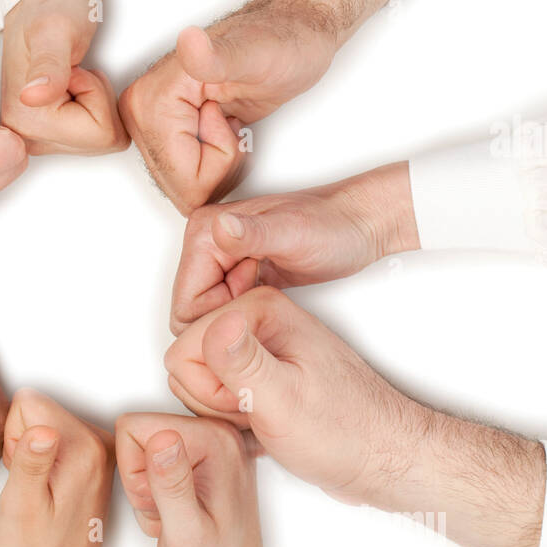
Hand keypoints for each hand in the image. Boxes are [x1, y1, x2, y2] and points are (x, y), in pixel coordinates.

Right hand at [0, 0, 127, 155]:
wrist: (42, 0)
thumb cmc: (52, 9)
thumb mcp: (56, 30)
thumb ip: (49, 65)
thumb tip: (33, 97)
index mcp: (26, 121)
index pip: (101, 136)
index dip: (98, 95)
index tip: (74, 68)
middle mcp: (26, 137)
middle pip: (101, 143)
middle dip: (99, 101)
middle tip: (75, 70)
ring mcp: (36, 138)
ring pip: (100, 140)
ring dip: (96, 102)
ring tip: (72, 74)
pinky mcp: (47, 134)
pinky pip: (96, 135)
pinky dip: (93, 106)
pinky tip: (73, 85)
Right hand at [0, 389, 113, 546]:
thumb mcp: (21, 504)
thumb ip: (30, 461)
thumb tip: (41, 428)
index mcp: (84, 449)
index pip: (29, 403)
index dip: (14, 438)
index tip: (22, 471)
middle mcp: (100, 445)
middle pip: (40, 410)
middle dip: (23, 443)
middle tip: (30, 486)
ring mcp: (100, 453)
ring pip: (46, 423)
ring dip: (32, 454)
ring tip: (39, 492)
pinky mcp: (94, 463)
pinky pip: (56, 439)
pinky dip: (44, 461)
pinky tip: (48, 491)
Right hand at [114, 412, 337, 546]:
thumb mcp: (186, 536)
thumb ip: (172, 484)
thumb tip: (161, 437)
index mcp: (217, 443)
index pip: (135, 426)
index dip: (135, 471)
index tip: (159, 502)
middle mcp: (219, 437)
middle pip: (138, 434)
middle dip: (140, 480)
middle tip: (167, 515)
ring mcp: (212, 450)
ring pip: (142, 451)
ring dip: (146, 491)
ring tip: (173, 520)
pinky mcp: (203, 465)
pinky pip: (154, 463)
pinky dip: (155, 495)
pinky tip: (175, 518)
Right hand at [118, 0, 432, 214]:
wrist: (290, 32)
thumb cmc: (280, 42)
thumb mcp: (256, 53)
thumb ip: (217, 55)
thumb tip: (189, 42)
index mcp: (151, 98)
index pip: (182, 177)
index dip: (221, 160)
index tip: (233, 118)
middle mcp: (141, 111)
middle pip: (178, 186)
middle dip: (218, 166)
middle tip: (234, 121)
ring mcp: (150, 124)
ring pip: (184, 186)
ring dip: (219, 164)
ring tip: (231, 122)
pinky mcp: (164, 132)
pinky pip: (189, 178)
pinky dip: (216, 162)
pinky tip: (225, 128)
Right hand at [165, 285, 428, 502]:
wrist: (384, 457)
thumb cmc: (345, 434)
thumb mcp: (284, 402)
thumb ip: (242, 362)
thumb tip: (215, 326)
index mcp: (261, 310)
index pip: (182, 347)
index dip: (209, 389)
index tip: (246, 401)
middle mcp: (260, 320)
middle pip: (188, 361)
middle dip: (214, 400)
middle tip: (261, 411)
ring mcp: (262, 346)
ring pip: (201, 380)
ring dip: (224, 411)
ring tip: (268, 418)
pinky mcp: (265, 370)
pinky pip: (220, 392)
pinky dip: (236, 416)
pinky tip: (267, 423)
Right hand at [170, 163, 417, 332]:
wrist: (360, 222)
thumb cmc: (334, 226)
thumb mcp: (294, 233)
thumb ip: (253, 233)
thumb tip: (219, 229)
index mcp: (205, 232)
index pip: (186, 305)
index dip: (219, 321)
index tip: (256, 311)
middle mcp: (207, 243)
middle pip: (193, 314)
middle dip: (227, 324)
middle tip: (269, 308)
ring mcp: (221, 259)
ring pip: (210, 317)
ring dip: (239, 323)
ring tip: (274, 306)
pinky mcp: (238, 273)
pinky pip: (227, 312)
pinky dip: (247, 320)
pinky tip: (272, 310)